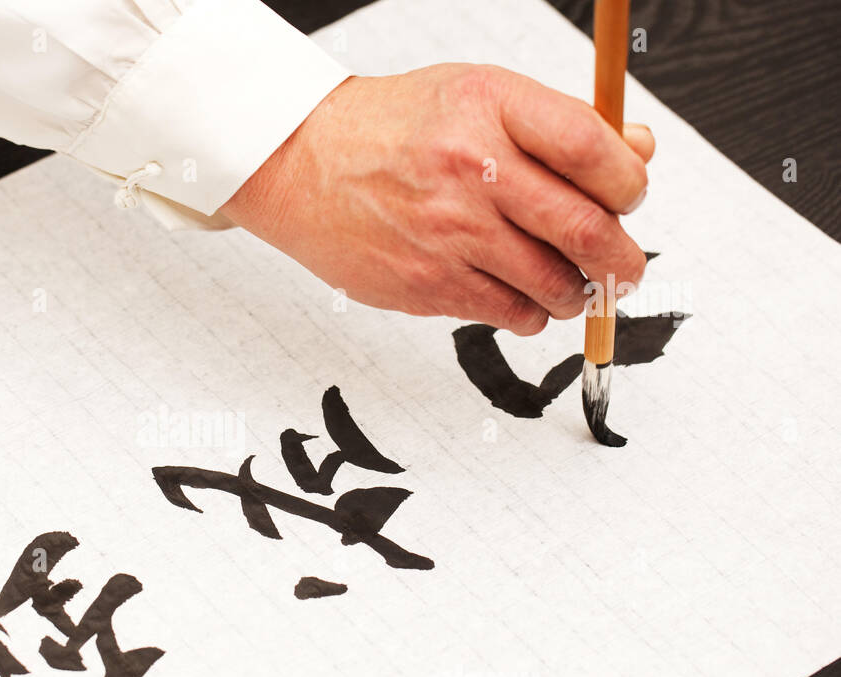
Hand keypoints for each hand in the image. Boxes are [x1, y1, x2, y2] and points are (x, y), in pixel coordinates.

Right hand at [221, 65, 655, 334]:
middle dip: (621, 260)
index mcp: (489, 108)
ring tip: (568, 284)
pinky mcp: (428, 284)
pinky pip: (508, 315)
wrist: (303, 164)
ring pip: (553, 285)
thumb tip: (636, 152)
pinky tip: (519, 295)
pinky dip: (530, 313)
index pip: (592, 149)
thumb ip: (560, 123)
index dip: (629, 182)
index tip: (629, 197)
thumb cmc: (393, 129)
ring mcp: (448, 234)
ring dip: (577, 293)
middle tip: (622, 268)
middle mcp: (469, 170)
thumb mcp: (477, 96)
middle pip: (584, 230)